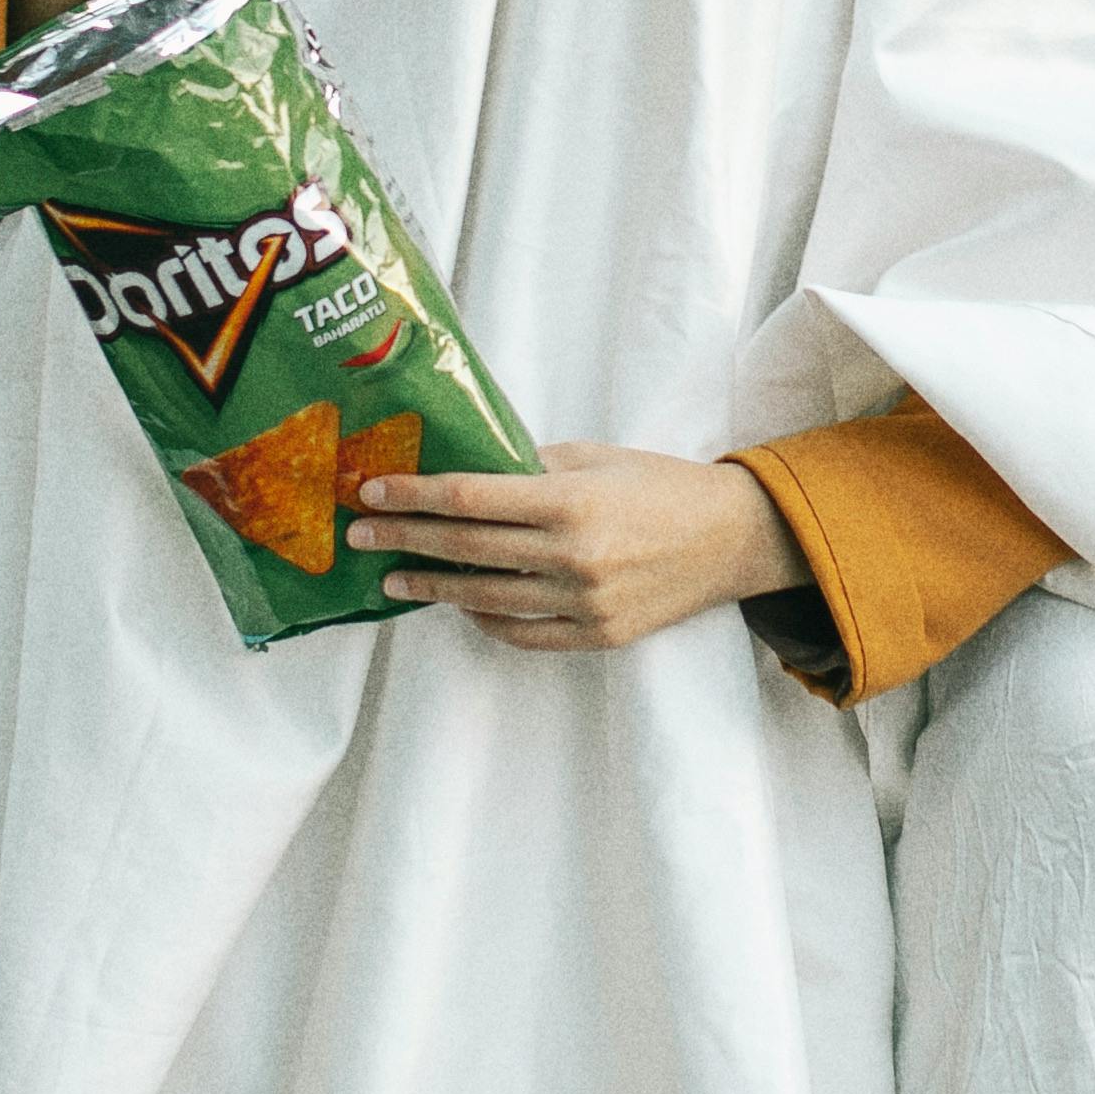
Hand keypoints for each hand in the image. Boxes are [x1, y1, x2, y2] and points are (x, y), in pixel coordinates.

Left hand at [354, 446, 810, 650]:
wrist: (734, 539)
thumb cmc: (663, 487)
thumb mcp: (597, 458)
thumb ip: (532, 466)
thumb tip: (467, 470)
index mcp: (570, 501)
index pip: (469, 498)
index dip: (413, 496)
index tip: (372, 491)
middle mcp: (572, 555)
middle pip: (465, 548)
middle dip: (404, 539)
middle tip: (360, 534)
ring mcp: (583, 602)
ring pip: (484, 598)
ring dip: (431, 588)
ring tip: (394, 579)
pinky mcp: (597, 636)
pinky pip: (522, 633)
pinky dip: (484, 619)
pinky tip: (460, 606)